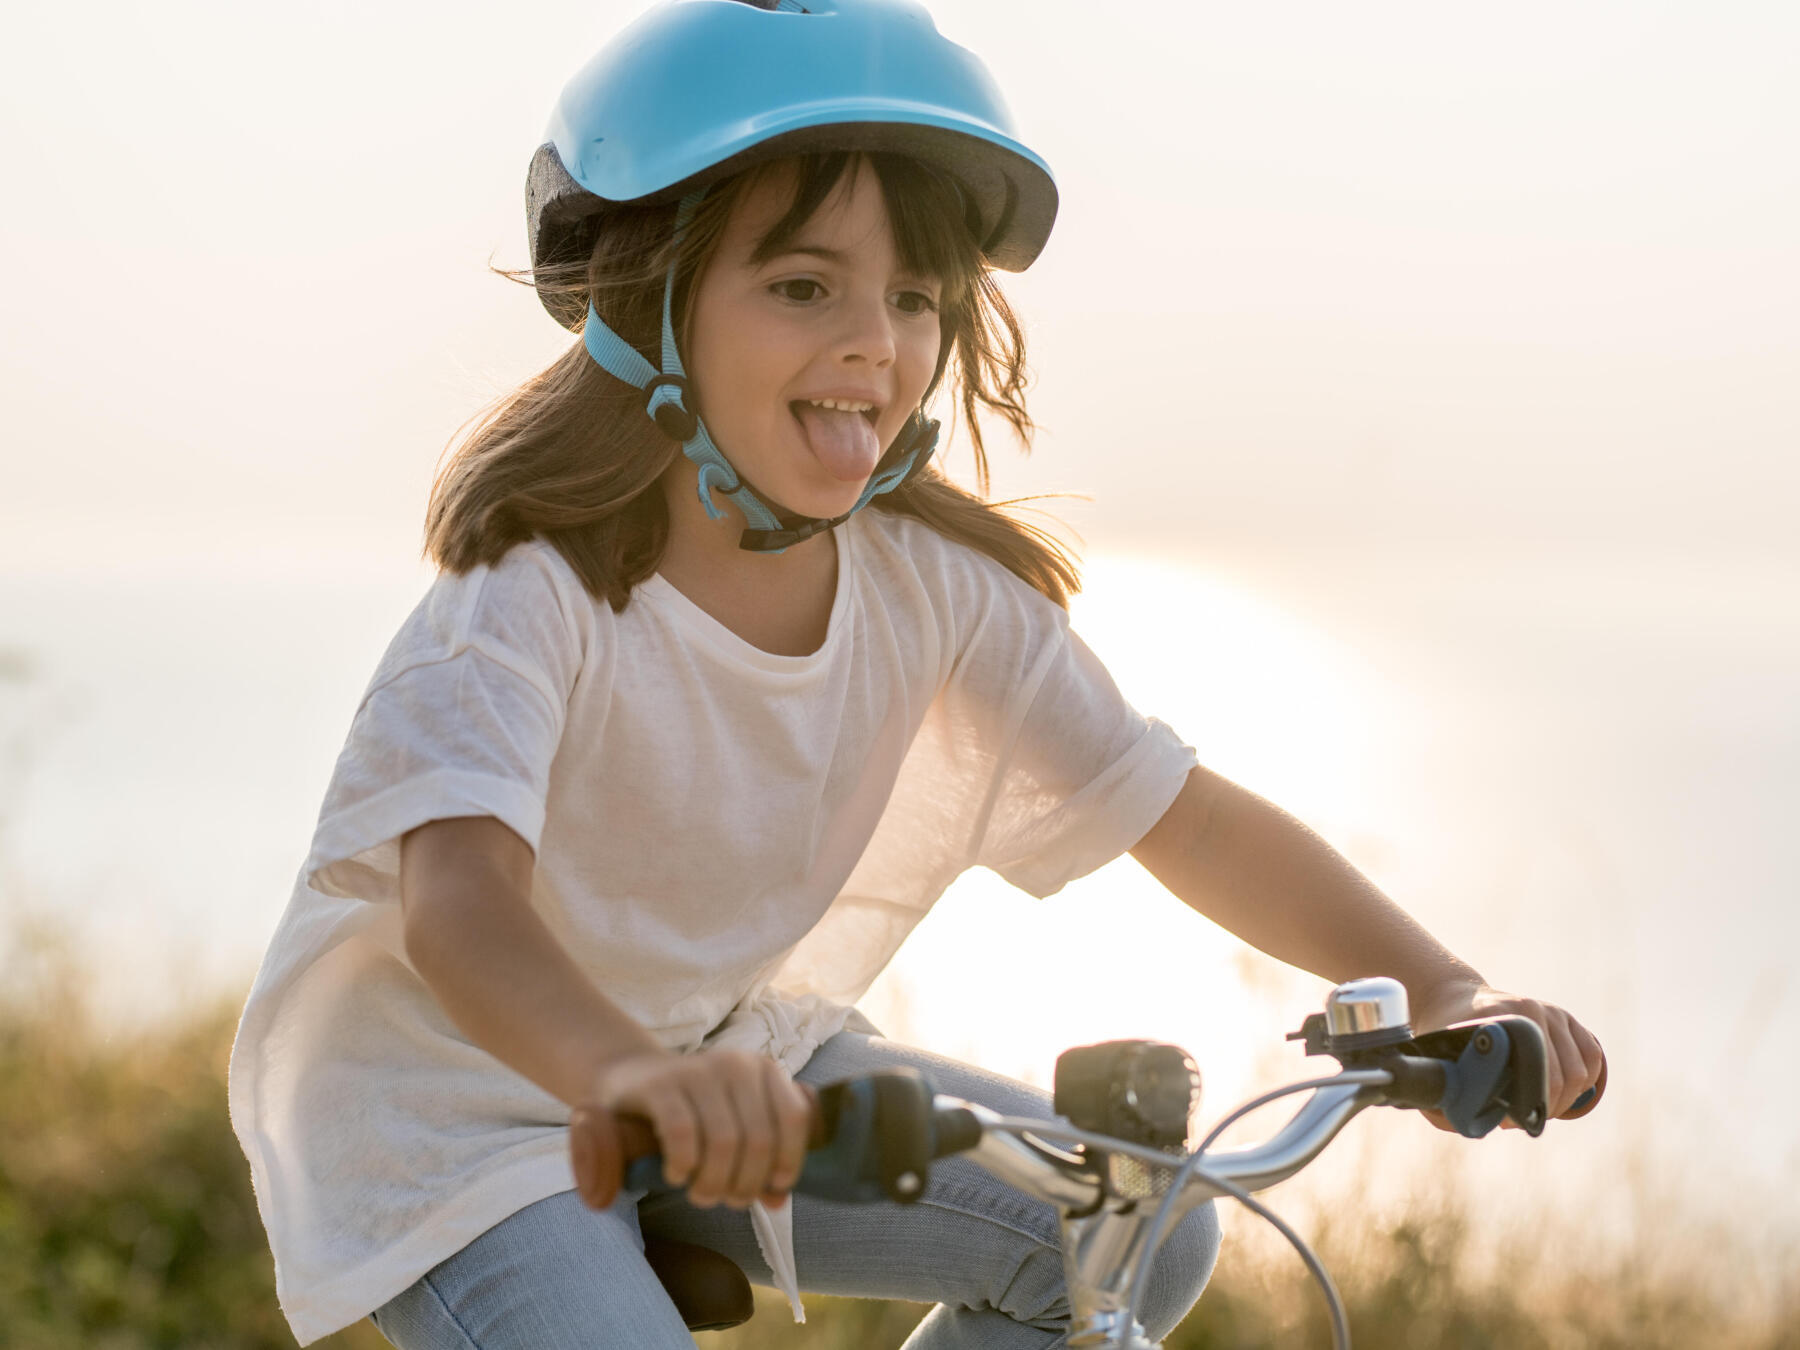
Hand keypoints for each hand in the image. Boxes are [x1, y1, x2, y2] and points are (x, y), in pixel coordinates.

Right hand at [575, 1048, 814, 1209]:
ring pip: (723, 1142)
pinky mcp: (660, 1085)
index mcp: (764, 1070)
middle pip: (759, 1139)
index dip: (789, 1160)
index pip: (794, 1118)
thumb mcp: (734, 1126)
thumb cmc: (695, 1109)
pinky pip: (682, 1135)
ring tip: (701, 1194)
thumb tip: (778, 1201)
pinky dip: (683, 1165)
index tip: (773, 1188)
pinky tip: (676, 1175)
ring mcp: (698, 1071)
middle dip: (745, 1184)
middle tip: (726, 1199)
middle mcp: (736, 1065)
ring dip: (713, 1183)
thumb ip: (760, 1162)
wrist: (634, 1078)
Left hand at [1411, 981, 1606, 1129]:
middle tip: (1523, 1118)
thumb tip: (1466, 1126)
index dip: (1527, 1105)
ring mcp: (1551, 1011)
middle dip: (1546, 1107)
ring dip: (1566, 1099)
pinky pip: (1592, 1056)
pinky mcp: (1565, 1017)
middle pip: (1562, 1077)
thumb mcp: (1437, 1061)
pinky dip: (1585, 1081)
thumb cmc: (1444, 1037)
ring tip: (1539, 1107)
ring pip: (1581, 1071)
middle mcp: (1530, 1009)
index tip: (1507, 1120)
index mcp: (1500, 1017)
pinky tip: (1564, 1092)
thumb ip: (1445, 1096)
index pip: (1536, 1072)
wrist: (1453, 998)